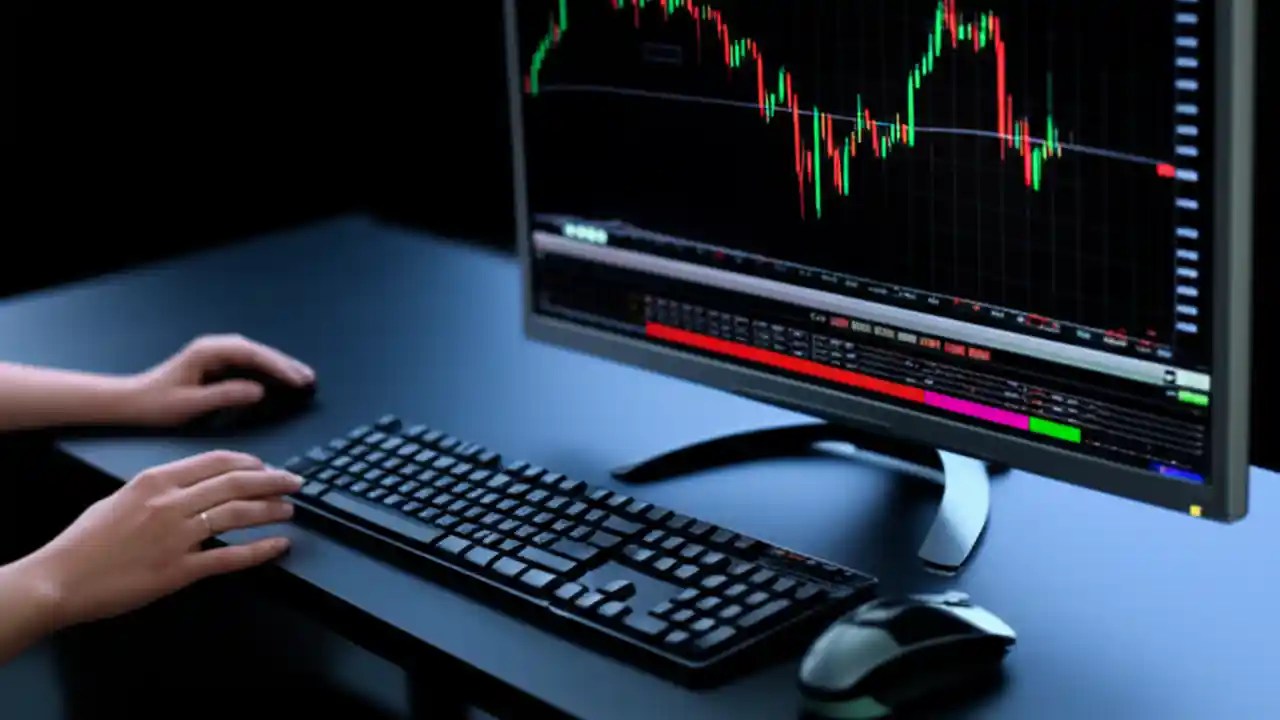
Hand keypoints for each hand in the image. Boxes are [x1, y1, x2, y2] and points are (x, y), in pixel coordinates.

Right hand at [27, 450, 301, 629]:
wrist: (61, 578)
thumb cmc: (84, 542)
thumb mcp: (118, 498)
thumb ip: (154, 489)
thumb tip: (185, 486)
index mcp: (155, 481)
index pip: (215, 462)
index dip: (249, 462)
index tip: (267, 466)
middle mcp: (170, 503)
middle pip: (236, 483)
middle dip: (272, 480)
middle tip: (294, 482)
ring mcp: (177, 536)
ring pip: (238, 514)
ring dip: (270, 510)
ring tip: (290, 509)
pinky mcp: (180, 570)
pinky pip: (230, 557)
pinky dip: (260, 550)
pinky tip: (279, 545)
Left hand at [122, 333, 313, 426]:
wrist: (131, 401)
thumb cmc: (155, 403)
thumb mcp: (190, 404)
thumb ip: (225, 395)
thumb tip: (258, 390)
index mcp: (206, 352)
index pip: (251, 354)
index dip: (277, 366)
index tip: (296, 380)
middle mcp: (212, 347)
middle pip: (257, 350)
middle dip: (285, 364)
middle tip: (308, 378)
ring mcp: (214, 352)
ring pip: (255, 354)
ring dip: (279, 365)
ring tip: (302, 377)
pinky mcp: (216, 362)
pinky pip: (248, 361)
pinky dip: (267, 368)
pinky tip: (280, 377)